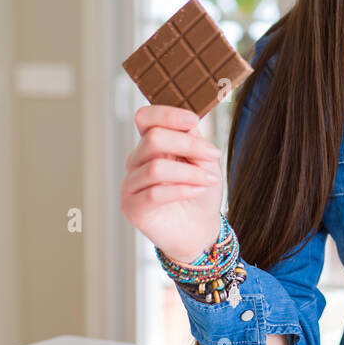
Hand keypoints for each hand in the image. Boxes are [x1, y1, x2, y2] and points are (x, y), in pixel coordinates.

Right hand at [120, 105, 223, 263]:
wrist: (199, 229)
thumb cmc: (200, 193)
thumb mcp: (203, 161)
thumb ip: (193, 140)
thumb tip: (189, 121)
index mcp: (151, 145)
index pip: (146, 118)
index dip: (167, 114)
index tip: (193, 121)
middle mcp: (136, 161)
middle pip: (153, 139)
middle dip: (188, 145)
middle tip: (213, 155)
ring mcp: (131, 184)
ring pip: (156, 168)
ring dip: (190, 173)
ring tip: (210, 180)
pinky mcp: (132, 207)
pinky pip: (154, 193)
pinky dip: (182, 189)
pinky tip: (197, 191)